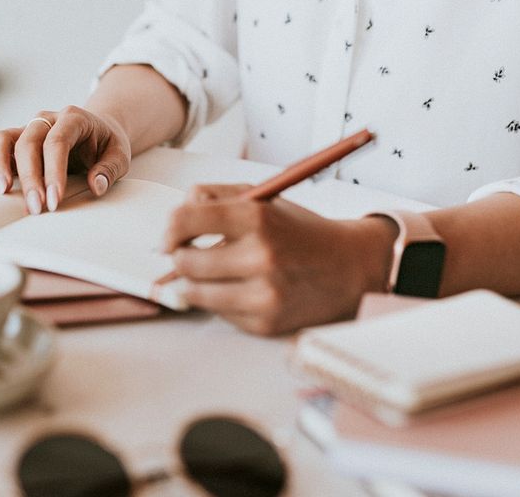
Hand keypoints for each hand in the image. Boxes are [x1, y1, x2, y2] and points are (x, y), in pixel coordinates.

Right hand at [0, 106, 130, 214]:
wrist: (97, 130)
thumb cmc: (106, 143)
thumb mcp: (120, 153)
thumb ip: (111, 168)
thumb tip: (97, 185)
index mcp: (73, 118)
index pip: (57, 141)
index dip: (53, 171)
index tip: (54, 199)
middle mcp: (47, 119)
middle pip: (28, 142)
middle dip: (30, 177)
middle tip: (36, 208)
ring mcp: (29, 128)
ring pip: (3, 138)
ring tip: (1, 191)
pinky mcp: (16, 141)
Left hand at [163, 184, 385, 334]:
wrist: (349, 268)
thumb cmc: (299, 231)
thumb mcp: (262, 199)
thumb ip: (215, 196)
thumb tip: (179, 213)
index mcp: (256, 217)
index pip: (186, 220)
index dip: (170, 228)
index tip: (171, 235)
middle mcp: (260, 255)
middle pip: (184, 261)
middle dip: (179, 256)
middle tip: (187, 253)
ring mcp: (263, 293)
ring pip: (194, 292)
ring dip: (194, 281)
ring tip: (210, 271)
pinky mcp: (264, 323)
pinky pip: (218, 313)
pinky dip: (221, 301)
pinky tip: (241, 288)